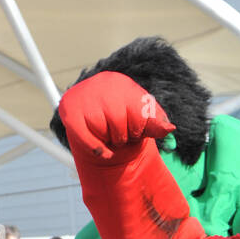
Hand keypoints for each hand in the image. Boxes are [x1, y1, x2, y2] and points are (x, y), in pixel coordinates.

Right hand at [58, 72, 174, 163]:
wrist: (94, 108)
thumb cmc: (123, 114)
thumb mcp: (142, 117)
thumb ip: (156, 123)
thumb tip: (169, 129)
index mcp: (124, 85)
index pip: (139, 116)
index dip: (138, 131)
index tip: (134, 129)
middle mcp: (103, 86)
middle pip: (119, 125)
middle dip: (122, 136)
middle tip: (119, 133)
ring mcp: (85, 97)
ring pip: (102, 132)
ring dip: (108, 141)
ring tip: (107, 133)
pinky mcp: (70, 111)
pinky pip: (85, 137)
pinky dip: (97, 150)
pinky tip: (105, 153)